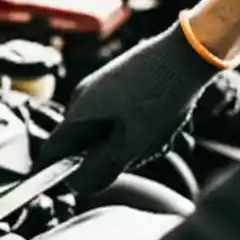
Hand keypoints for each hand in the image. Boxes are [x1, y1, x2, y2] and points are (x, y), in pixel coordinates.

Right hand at [37, 23, 221, 194]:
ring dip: (129, 143)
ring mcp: (100, 87)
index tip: (72, 187)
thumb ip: (105, 168)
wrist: (188, 51)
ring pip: (105, 130)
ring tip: (160, 138)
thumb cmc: (161, 95)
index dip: (56, 172)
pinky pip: (118, 116)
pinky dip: (137, 127)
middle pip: (82, 143)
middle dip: (108, 157)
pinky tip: (163, 125)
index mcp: (79, 111)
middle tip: (140, 157)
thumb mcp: (135, 142)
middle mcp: (83, 97)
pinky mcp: (119, 82)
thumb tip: (79, 188)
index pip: (51, 151)